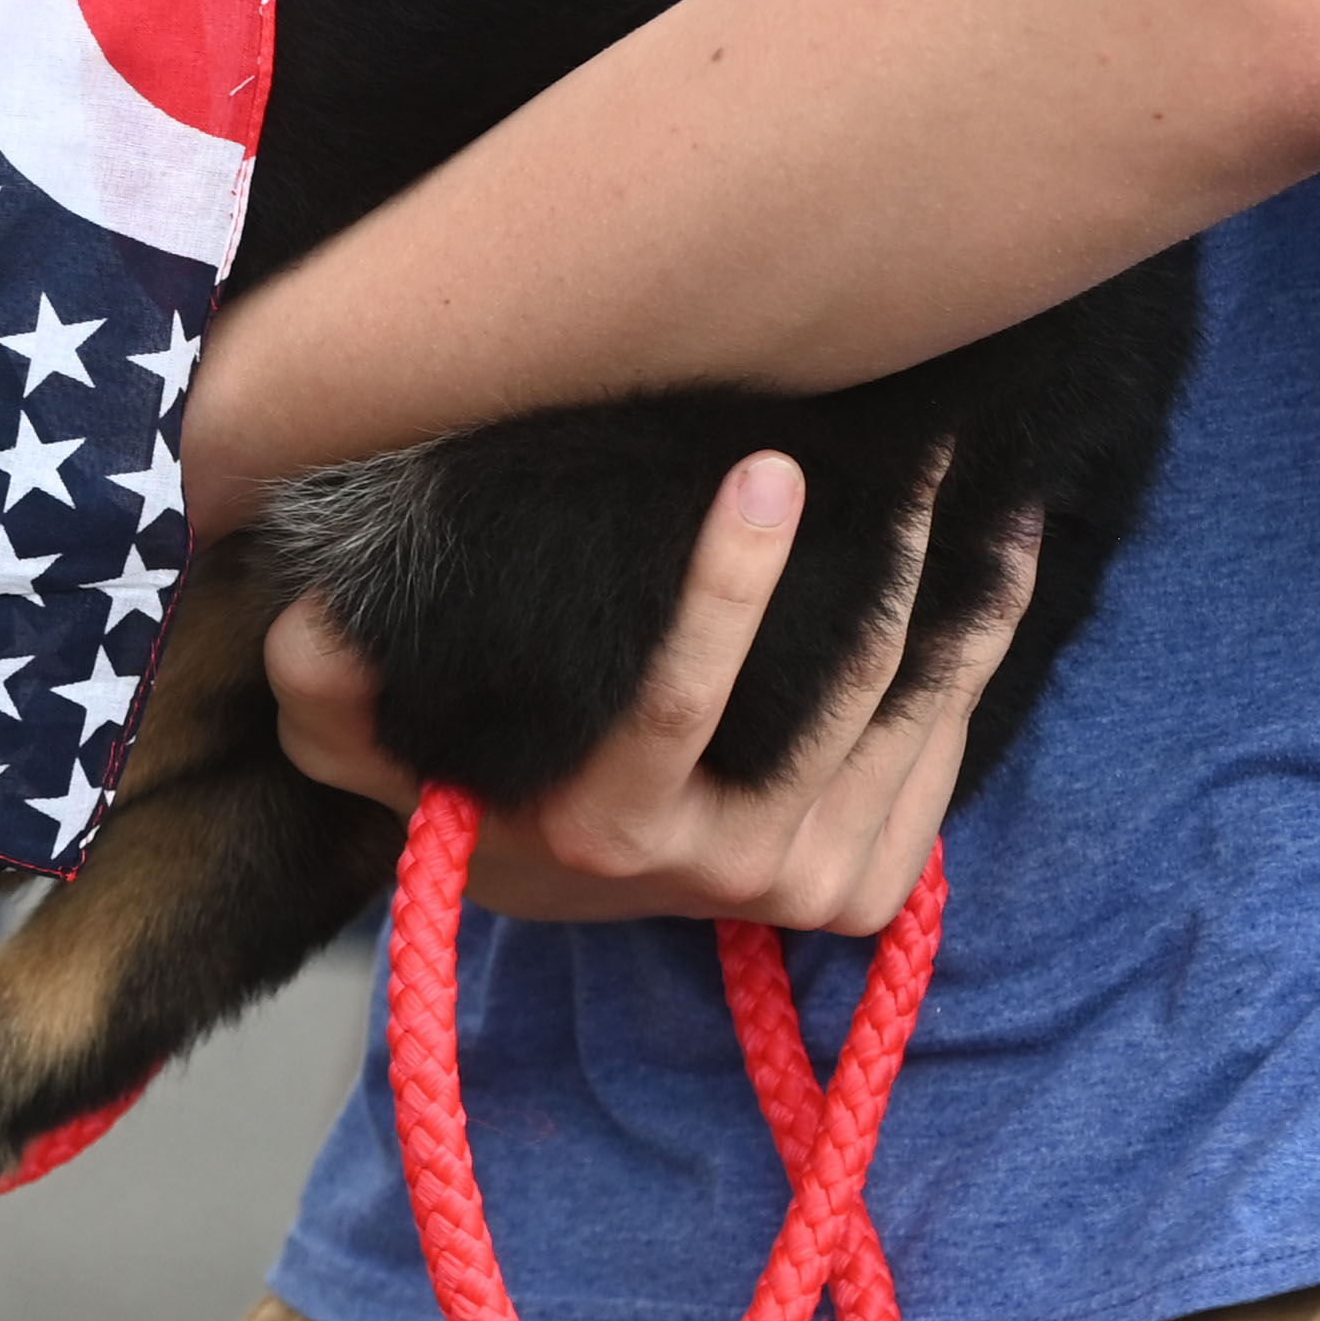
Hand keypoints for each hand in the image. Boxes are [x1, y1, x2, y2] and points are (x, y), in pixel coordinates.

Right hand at [264, 452, 1040, 934]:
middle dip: (881, 553)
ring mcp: (801, 886)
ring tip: (966, 464)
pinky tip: (1003, 547)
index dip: (726, 588)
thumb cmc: (468, 778)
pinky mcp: (866, 890)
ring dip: (951, 584)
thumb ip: (329, 686)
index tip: (766, 468)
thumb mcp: (364, 744)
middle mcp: (718, 870)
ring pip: (907, 715)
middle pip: (832, 696)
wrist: (555, 881)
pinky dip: (982, 645)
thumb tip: (316, 626)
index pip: (679, 704)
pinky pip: (945, 754)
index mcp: (604, 829)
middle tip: (910, 430)